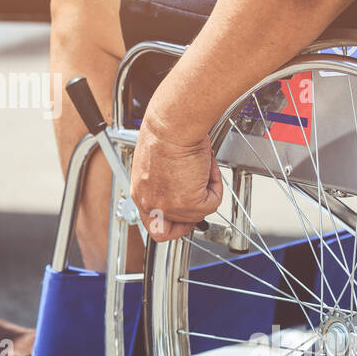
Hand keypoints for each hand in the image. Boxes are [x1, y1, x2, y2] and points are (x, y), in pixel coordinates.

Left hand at [130, 111, 223, 242]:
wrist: (172, 125)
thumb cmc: (165, 133)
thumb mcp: (157, 165)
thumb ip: (165, 185)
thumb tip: (182, 189)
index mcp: (141, 194)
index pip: (154, 226)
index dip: (171, 222)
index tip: (182, 215)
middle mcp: (150, 204)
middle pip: (172, 230)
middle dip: (190, 216)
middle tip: (199, 198)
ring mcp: (168, 206)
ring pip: (197, 214)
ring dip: (205, 191)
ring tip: (200, 168)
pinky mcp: (188, 203)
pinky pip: (212, 203)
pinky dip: (215, 185)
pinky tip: (206, 167)